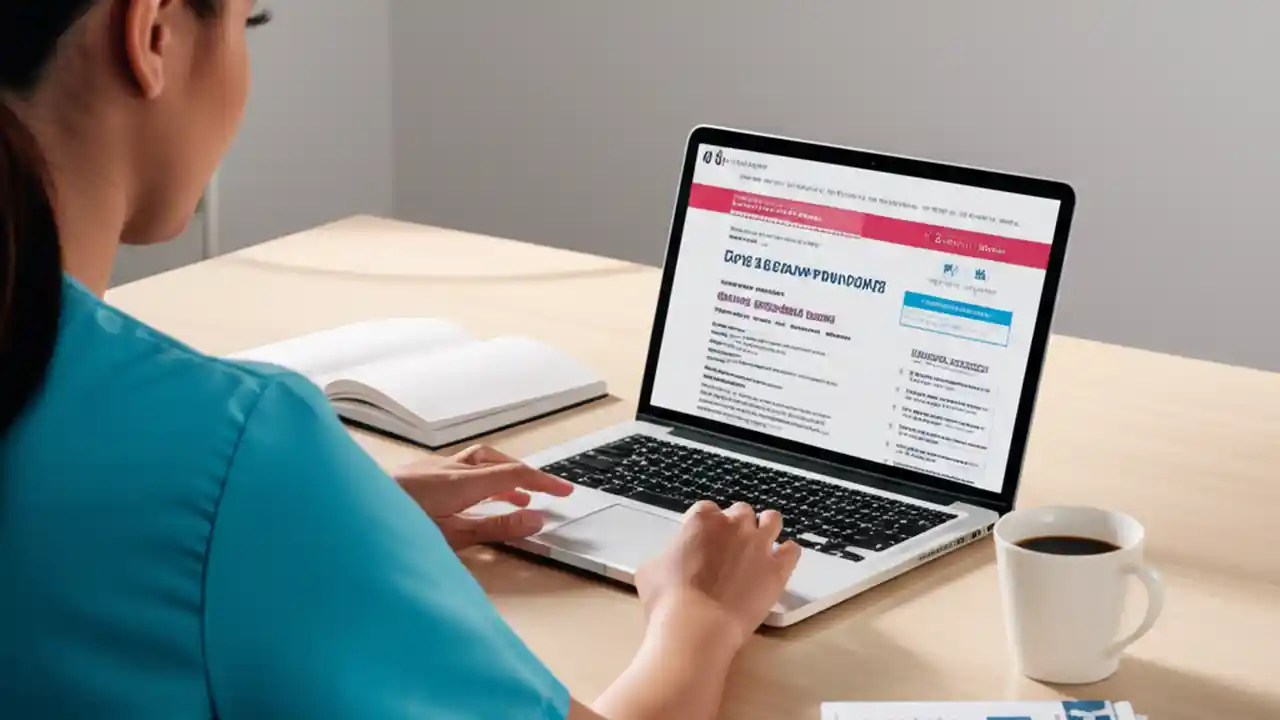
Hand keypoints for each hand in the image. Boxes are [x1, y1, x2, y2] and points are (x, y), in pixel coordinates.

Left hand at [394, 444, 573, 549]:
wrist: (341, 520)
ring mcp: (424, 470)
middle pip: (494, 461)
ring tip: (513, 497)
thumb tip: (533, 520)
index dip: (544, 482)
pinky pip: (453, 470)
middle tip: (543, 493)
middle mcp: (443, 469)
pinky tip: (469, 499)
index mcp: (458, 481)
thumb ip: (495, 528)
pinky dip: (472, 480)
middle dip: (523, 475)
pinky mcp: (410, 477)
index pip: (513, 473)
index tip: (566, 492)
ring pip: (472, 463)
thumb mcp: (451, 538)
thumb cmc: (393, 532)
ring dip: (497, 476)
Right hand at [635, 501, 800, 654]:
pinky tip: (779, 563)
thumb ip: (667, 556)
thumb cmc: (666, 599)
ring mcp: (759, 545)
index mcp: (701, 519)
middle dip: (736, 526)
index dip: (705, 527)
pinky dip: (787, 553)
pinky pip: (793, 550)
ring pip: (772, 520)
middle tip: (728, 549)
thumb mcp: (649, 569)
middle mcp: (734, 525)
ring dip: (765, 529)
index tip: (702, 543)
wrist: (696, 627)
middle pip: (741, 512)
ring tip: (759, 547)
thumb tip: (672, 561)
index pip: (706, 510)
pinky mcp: (778, 570)